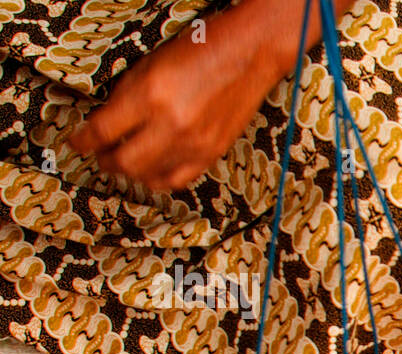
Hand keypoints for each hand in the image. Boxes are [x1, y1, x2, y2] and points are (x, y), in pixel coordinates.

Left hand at [68, 0, 354, 191]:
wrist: (249, 53)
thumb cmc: (200, 50)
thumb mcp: (150, 64)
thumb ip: (127, 96)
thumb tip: (107, 124)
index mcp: (149, 95)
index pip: (103, 131)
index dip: (83, 141)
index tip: (76, 143)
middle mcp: (171, 125)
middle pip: (124, 162)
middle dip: (106, 161)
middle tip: (100, 156)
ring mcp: (194, 143)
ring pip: (149, 177)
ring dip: (131, 173)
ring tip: (127, 164)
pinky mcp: (212, 153)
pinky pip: (177, 180)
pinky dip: (159, 180)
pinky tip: (153, 172)